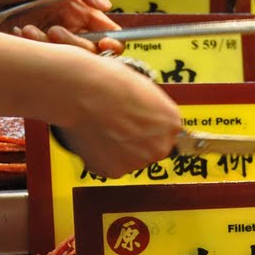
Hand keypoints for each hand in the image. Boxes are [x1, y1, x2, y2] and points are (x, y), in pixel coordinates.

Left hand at [0, 0, 121, 49]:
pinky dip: (33, 48)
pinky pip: (47, 62)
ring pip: (69, 58)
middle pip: (91, 50)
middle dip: (75, 43)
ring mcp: (51, 43)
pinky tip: (18, 34)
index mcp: (77, 10)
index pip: (107, 31)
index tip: (105, 43)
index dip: (112, 41)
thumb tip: (107, 5)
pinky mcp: (34, 54)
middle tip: (55, 31)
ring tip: (28, 29)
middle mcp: (68, 28)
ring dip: (51, 45)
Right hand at [51, 51, 183, 178]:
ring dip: (116, 150)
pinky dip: (99, 157)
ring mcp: (137, 162)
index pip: (165, 134)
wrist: (83, 91)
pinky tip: (93, 138)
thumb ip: (152, 110)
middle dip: (134, 142)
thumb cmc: (109, 83)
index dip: (146, 127)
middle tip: (114, 126)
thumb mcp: (145, 89)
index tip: (135, 123)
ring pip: (128, 160)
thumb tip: (145, 115)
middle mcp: (159, 147)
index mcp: (171, 124)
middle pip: (149, 150)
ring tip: (101, 129)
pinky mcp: (114, 171)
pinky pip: (107, 167)